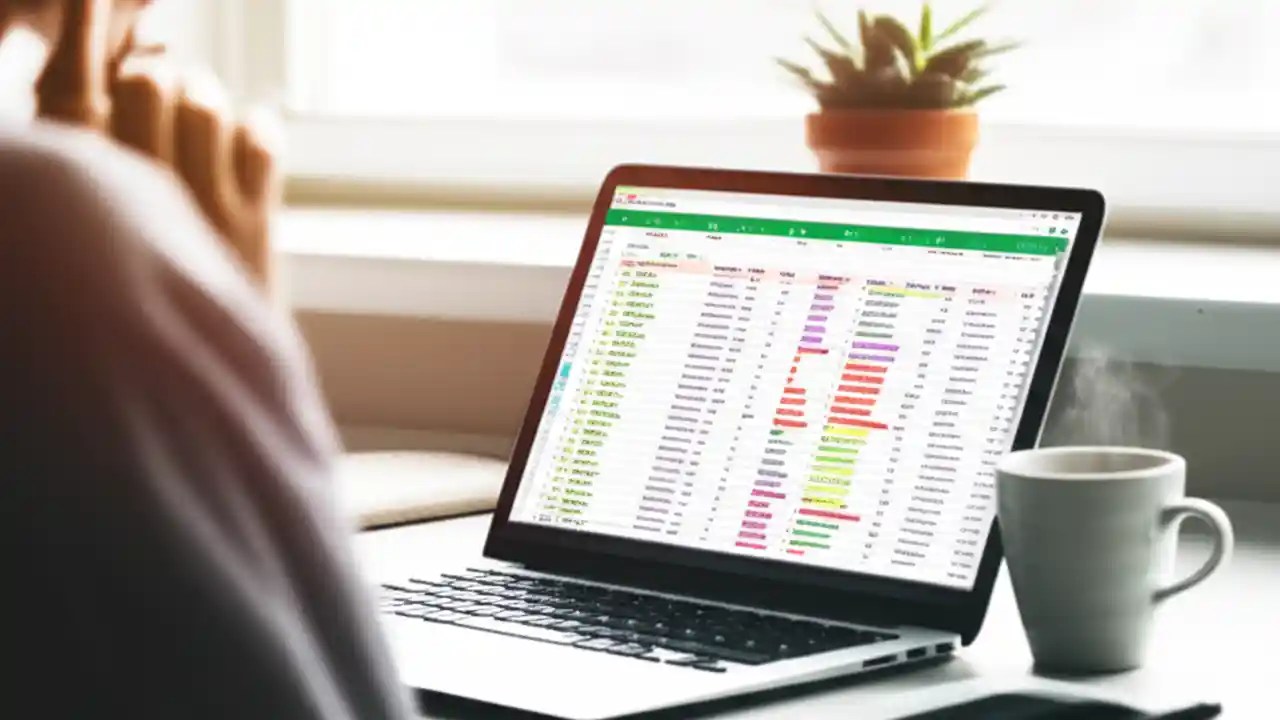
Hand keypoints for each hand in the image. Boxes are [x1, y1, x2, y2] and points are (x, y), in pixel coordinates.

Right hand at [37, 0, 279, 286]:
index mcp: (75, 188)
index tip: (95, 2)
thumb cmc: (122, 310)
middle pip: (151, 81)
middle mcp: (134, 191)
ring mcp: (201, 207)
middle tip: (159, 102)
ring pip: (206, 101)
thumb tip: (125, 81)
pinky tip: (243, 156)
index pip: (78, 80)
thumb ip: (84, 158)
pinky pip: (262, 138)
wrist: (181, 392)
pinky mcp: (252, 228)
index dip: (89, 30)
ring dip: (204, 102)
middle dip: (158, 78)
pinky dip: (256, 133)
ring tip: (200, 130)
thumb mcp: (85, 228)